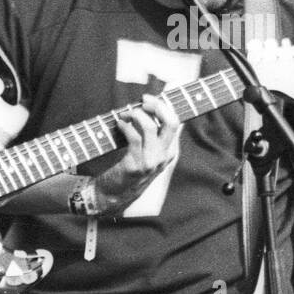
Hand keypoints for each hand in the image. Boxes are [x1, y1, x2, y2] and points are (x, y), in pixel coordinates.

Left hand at [92, 93, 180, 213]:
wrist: (117, 193)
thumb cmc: (131, 167)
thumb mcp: (148, 152)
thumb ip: (153, 134)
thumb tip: (151, 106)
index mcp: (170, 151)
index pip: (175, 122)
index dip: (163, 106)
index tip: (149, 99)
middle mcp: (164, 156)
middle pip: (171, 122)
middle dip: (157, 105)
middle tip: (143, 100)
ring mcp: (151, 161)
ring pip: (151, 127)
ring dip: (136, 114)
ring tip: (125, 113)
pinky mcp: (136, 165)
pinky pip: (133, 137)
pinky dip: (125, 125)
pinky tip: (119, 124)